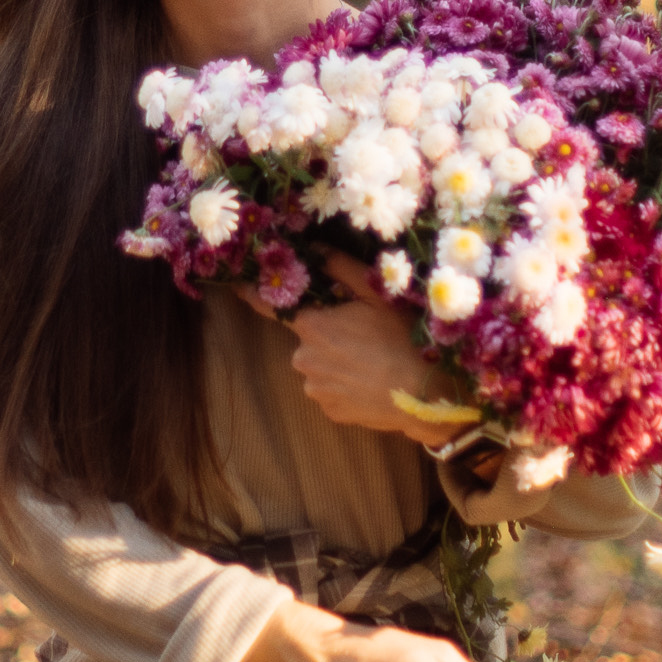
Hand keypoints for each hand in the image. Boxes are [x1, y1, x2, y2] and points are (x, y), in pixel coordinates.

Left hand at [249, 254, 471, 444]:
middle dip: (328, 336)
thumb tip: (315, 248)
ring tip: (372, 364)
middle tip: (363, 338)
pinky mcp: (330, 412)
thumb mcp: (376, 294)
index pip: (271, 308)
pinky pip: (331, 393)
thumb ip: (341, 267)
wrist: (425, 395)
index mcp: (312, 326)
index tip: (236, 288)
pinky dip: (346, 388)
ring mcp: (315, 389)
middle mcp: (304, 359)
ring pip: (320, 369)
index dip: (252, 295)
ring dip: (338, 364)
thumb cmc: (402, 338)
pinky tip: (370, 384)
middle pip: (309, 341)